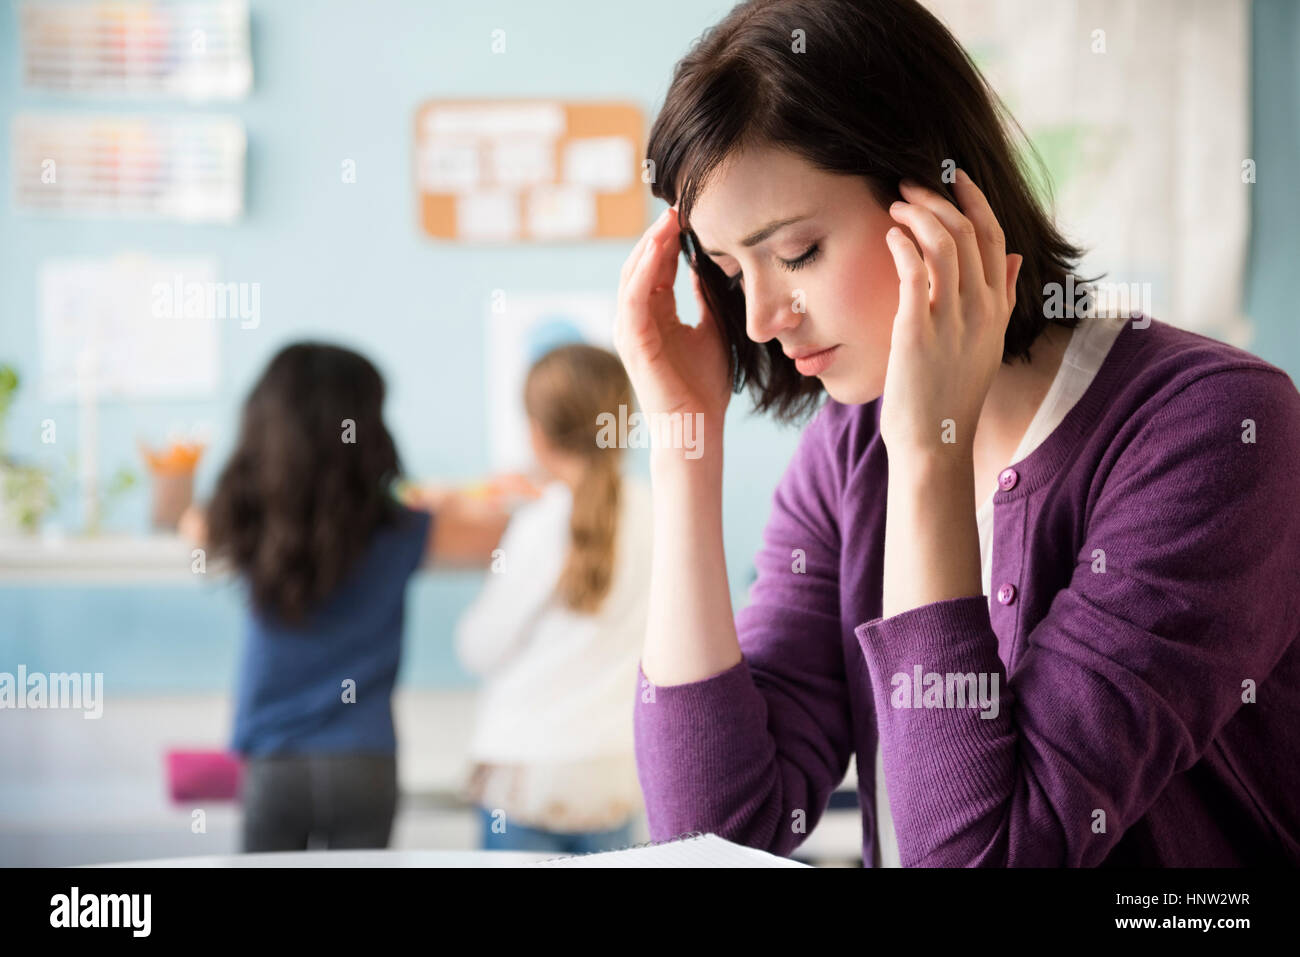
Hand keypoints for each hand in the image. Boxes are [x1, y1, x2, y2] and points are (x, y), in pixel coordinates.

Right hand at [613, 207, 731, 439]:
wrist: (698, 425)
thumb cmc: (705, 386)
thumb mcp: (712, 329)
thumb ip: (704, 299)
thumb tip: (706, 266)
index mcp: (656, 316)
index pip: (657, 268)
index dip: (670, 240)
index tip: (690, 213)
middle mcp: (638, 320)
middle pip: (642, 266)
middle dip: (659, 235)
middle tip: (678, 205)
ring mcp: (631, 331)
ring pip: (633, 277)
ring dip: (649, 246)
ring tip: (668, 220)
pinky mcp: (633, 343)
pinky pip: (632, 299)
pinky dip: (642, 273)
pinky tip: (656, 250)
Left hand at [879, 169, 1022, 460]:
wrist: (935, 443)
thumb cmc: (951, 395)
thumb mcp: (986, 344)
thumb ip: (1003, 298)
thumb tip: (1016, 260)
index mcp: (999, 308)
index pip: (995, 237)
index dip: (975, 200)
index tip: (953, 177)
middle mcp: (982, 309)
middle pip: (967, 232)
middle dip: (937, 199)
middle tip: (907, 187)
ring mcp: (953, 319)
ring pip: (944, 243)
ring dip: (918, 215)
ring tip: (894, 206)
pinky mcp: (919, 331)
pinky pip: (915, 271)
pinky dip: (903, 245)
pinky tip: (890, 237)